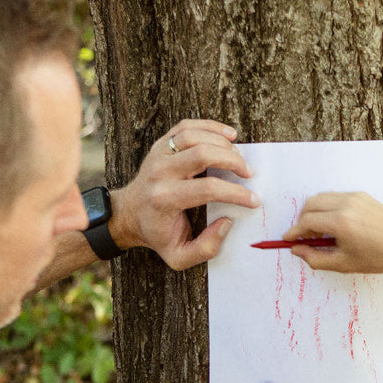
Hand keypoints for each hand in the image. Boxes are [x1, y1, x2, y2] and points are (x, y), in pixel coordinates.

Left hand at [110, 119, 258, 269]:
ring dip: (223, 143)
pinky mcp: (161, 144)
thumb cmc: (157, 234)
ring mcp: (158, 154)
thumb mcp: (178, 256)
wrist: (130, 214)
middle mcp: (159, 172)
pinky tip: (228, 135)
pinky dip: (211, 127)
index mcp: (164, 199)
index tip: (253, 200)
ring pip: (195, 136)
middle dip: (233, 161)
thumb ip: (206, 248)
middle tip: (249, 173)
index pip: (207, 189)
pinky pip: (187, 126)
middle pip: (202, 154)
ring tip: (239, 156)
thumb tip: (227, 222)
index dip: (235, 193)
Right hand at [281, 192, 382, 272]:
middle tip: (305, 237)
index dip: (294, 231)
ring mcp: (354, 197)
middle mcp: (345, 205)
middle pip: (310, 205)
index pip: (306, 222)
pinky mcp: (361, 195)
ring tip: (320, 232)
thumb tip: (296, 250)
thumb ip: (315, 258)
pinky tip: (335, 224)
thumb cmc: (377, 258)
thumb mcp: (343, 263)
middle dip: (302, 220)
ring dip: (314, 212)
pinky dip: (328, 208)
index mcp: (341, 223)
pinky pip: (335, 197)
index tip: (288, 239)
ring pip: (321, 198)